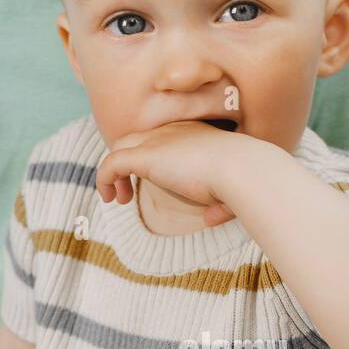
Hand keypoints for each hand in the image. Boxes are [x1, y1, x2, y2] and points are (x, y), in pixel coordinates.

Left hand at [96, 121, 259, 225]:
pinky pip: (111, 164)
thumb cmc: (244, 181)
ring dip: (113, 174)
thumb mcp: (229, 190)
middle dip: (126, 162)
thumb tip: (213, 218)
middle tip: (127, 191)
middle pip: (135, 138)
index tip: (152, 183)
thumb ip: (219, 203)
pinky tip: (111, 199)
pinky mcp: (145, 156)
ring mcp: (157, 141)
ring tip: (118, 199)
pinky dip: (104, 180)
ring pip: (119, 149)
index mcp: (192, 133)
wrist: (242, 170)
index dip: (149, 158)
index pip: (159, 138)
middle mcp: (172, 131)